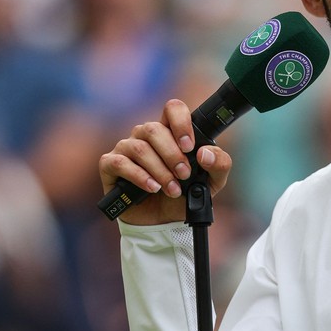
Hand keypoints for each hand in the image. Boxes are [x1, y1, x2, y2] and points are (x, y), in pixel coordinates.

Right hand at [98, 99, 232, 224]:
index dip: (181, 123)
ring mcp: (126, 148)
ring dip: (159, 170)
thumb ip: (220, 164)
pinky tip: (152, 188)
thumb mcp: (213, 182)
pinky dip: (140, 176)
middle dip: (172, 154)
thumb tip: (205, 153)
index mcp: (171, 131)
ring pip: (139, 147)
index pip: (173, 109)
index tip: (189, 146)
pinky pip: (121, 163)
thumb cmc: (186, 194)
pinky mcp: (110, 164)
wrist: (165, 221)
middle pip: (154, 129)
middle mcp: (146, 135)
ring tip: (172, 189)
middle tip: (184, 174)